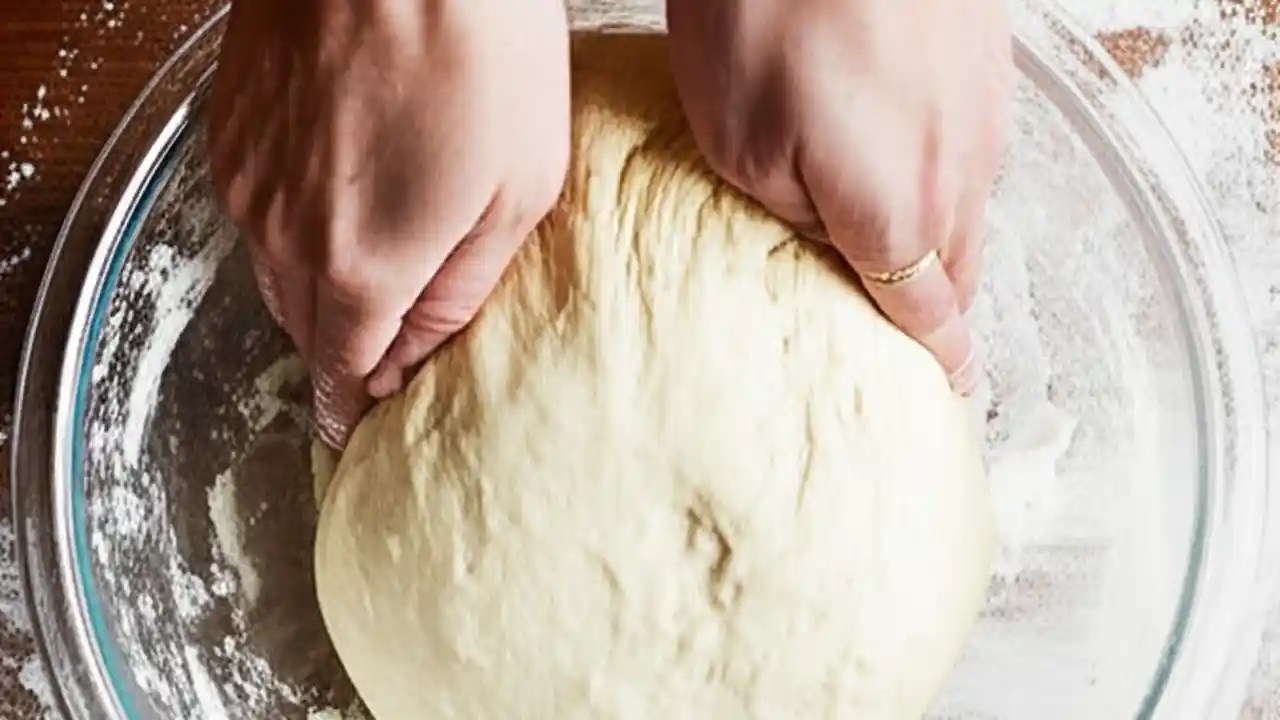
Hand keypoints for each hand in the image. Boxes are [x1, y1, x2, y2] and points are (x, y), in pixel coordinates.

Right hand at [208, 0, 569, 447]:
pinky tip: (339, 196)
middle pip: (307, 327)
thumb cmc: (479, 48)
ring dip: (318, 286)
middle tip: (383, 350)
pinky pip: (256, 209)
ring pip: (275, 270)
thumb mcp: (517, 191)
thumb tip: (417, 355)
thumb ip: (461, 290)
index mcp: (363, 266)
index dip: (355, 406)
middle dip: (345, 348)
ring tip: (370, 271)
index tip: (362, 423)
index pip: (345, 373)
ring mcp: (247, 177)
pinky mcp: (230, 128)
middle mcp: (285, 235)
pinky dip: (292, 225)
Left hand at [667, 0, 1013, 391]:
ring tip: (906, 249)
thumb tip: (824, 231)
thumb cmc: (768, 9)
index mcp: (898, 212)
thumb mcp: (740, 142)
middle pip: (959, 262)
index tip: (950, 382)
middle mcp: (959, 169)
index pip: (928, 308)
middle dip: (940, 301)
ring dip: (942, 234)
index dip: (938, 354)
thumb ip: (790, 211)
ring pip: (970, 200)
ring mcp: (981, 106)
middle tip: (919, 329)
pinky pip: (971, 140)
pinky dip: (945, 169)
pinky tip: (911, 154)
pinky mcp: (982, 55)